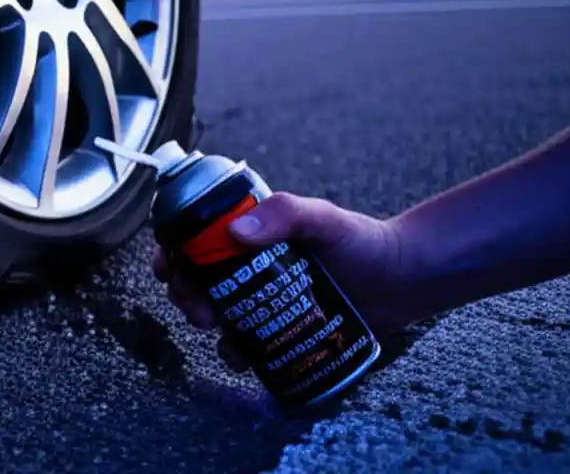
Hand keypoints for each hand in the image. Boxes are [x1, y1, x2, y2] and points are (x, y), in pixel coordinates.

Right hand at [152, 192, 409, 370]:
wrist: (402, 281)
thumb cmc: (362, 241)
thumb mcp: (321, 218)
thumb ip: (284, 214)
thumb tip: (236, 233)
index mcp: (249, 232)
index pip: (195, 235)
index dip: (171, 249)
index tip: (167, 266)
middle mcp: (247, 265)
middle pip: (193, 278)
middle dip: (183, 293)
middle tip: (198, 307)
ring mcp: (260, 299)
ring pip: (211, 312)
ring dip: (200, 321)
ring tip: (216, 328)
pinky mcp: (277, 331)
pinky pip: (242, 345)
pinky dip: (232, 352)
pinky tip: (240, 354)